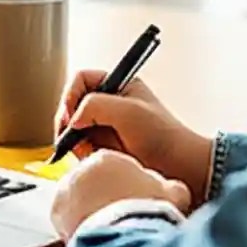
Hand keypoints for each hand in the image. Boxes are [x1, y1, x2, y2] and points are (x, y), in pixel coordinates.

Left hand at [50, 150, 191, 239]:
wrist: (123, 233)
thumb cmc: (147, 209)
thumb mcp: (172, 193)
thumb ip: (171, 188)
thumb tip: (176, 191)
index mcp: (105, 158)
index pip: (113, 168)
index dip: (126, 186)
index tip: (133, 200)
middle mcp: (79, 170)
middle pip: (92, 183)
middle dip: (104, 197)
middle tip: (120, 216)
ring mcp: (63, 192)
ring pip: (77, 200)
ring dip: (89, 211)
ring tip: (107, 229)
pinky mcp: (56, 214)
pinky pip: (67, 219)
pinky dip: (77, 226)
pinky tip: (94, 236)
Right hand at [56, 69, 213, 199]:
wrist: (179, 167)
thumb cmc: (163, 135)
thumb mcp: (128, 111)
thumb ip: (95, 105)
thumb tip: (72, 119)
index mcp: (118, 84)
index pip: (80, 79)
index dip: (71, 94)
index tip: (70, 112)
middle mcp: (108, 102)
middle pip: (71, 102)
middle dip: (67, 118)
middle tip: (68, 134)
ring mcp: (104, 124)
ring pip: (72, 125)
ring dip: (73, 137)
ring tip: (85, 148)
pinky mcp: (102, 145)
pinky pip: (79, 145)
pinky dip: (79, 150)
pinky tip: (92, 156)